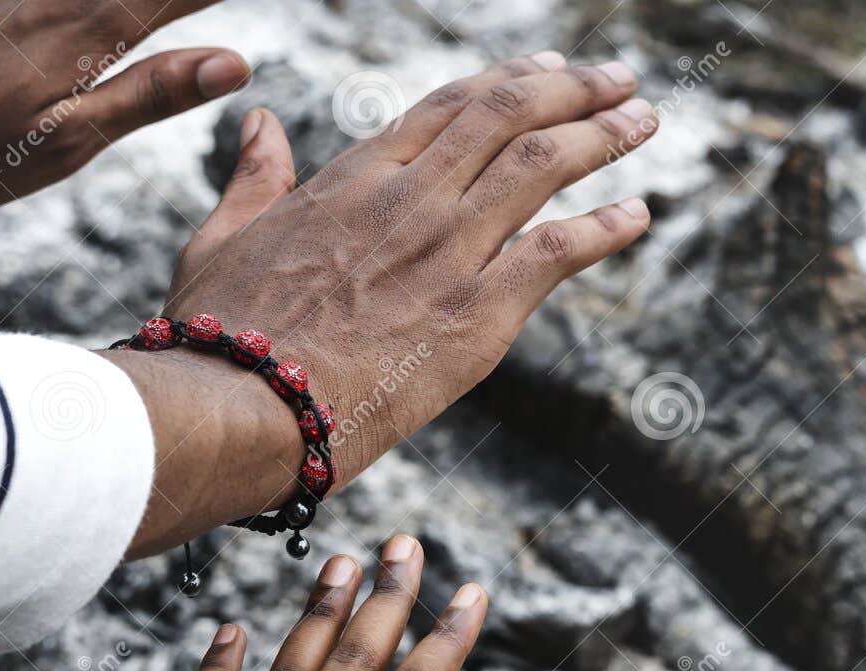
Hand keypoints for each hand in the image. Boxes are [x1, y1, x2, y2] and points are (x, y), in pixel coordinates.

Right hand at [103, 52, 658, 556]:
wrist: (239, 406)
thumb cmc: (220, 333)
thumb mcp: (223, 236)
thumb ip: (254, 178)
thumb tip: (262, 125)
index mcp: (355, 177)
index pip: (449, 107)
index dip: (508, 81)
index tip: (549, 70)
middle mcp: (411, 198)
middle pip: (510, 116)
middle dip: (575, 89)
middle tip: (620, 80)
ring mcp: (448, 251)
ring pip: (544, 166)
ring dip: (605, 135)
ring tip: (645, 119)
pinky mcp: (476, 314)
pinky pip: (557, 251)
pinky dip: (605, 227)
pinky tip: (638, 214)